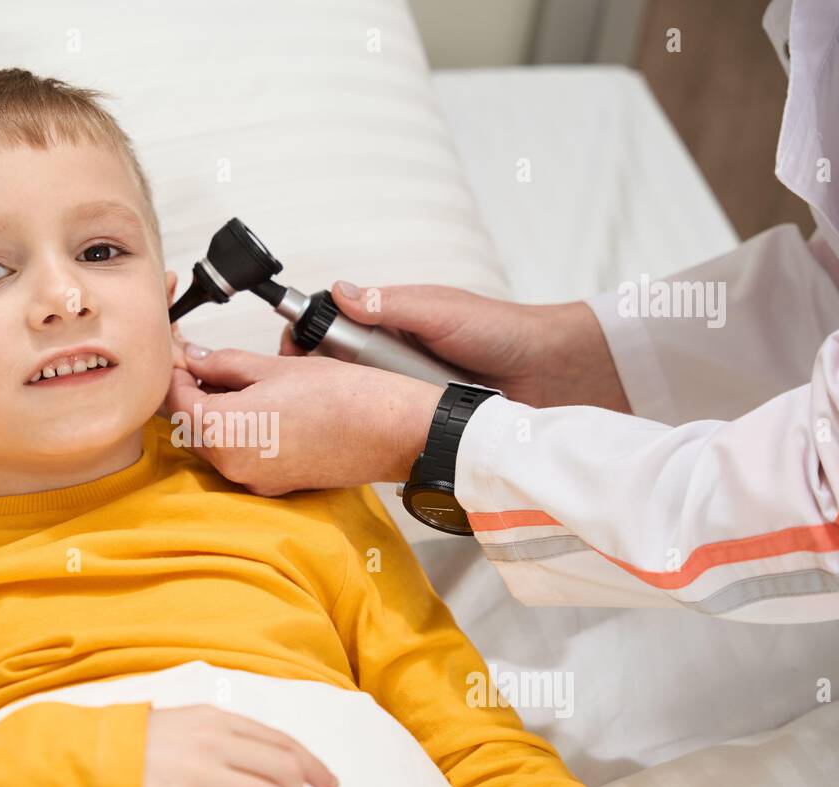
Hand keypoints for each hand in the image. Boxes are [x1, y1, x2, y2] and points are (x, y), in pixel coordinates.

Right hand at [141, 704, 338, 786]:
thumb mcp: (191, 722)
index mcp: (220, 720)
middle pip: (285, 772)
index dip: (313, 766)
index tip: (329, 785)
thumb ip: (228, 736)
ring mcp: (198, 773)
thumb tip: (269, 761)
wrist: (90, 755)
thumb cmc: (140, 743)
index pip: (283, 742)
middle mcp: (216, 742)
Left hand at [166, 349, 444, 494]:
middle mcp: (231, 464)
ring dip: (215, 413)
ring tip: (237, 381)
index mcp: (222, 430)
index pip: (175, 399)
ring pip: (213, 444)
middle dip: (192, 392)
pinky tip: (259, 408)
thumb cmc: (341, 397)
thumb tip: (197, 358)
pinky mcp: (274, 485)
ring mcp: (252, 479)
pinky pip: (240, 457)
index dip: (175, 370)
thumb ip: (226, 364)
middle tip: (206, 360)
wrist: (389, 432)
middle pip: (190, 426)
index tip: (183, 352)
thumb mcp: (274, 367)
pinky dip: (239, 433)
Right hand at [281, 282, 631, 412]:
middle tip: (318, 393)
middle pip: (333, 370)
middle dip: (322, 381)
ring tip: (345, 419)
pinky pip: (384, 427)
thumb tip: (339, 292)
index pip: (328, 328)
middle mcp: (389, 356)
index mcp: (388, 321)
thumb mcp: (439, 311)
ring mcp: (402, 390)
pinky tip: (368, 440)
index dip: (304, 343)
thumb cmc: (499, 331)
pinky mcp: (416, 419)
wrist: (549, 374)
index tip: (289, 360)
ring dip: (354, 409)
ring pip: (355, 402)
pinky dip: (377, 432)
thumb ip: (389, 304)